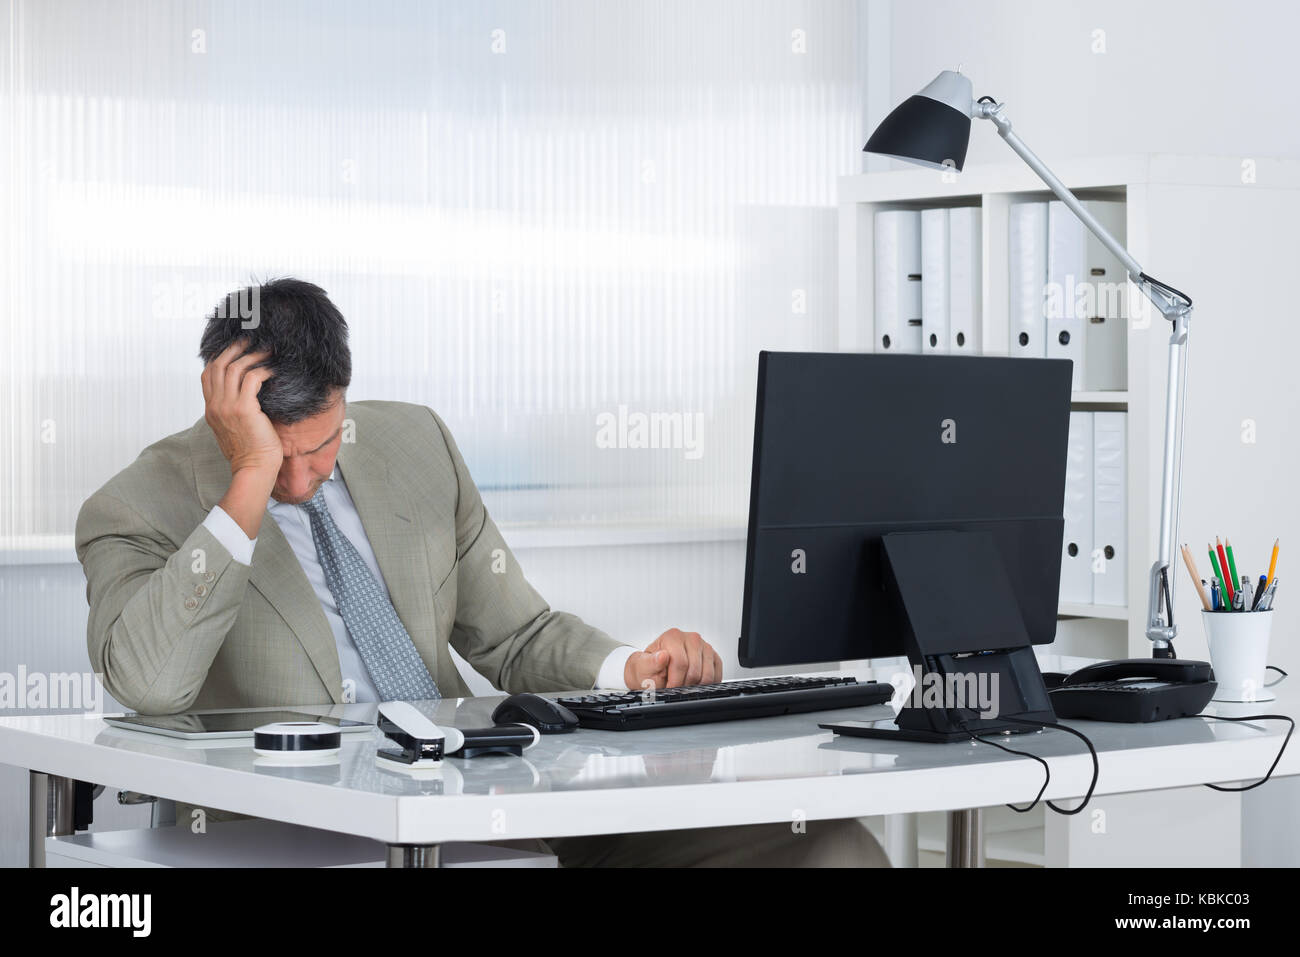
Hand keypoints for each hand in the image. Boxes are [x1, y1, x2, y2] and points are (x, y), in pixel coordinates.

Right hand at [201, 341, 280, 475]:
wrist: (254, 468)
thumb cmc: (251, 451)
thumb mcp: (233, 428)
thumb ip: (232, 410)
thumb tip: (246, 395)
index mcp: (211, 409)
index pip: (207, 374)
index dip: (219, 356)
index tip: (234, 348)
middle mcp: (215, 405)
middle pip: (218, 365)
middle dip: (234, 349)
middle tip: (250, 340)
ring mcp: (227, 406)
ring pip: (234, 368)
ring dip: (252, 356)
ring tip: (267, 351)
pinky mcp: (244, 409)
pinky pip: (252, 378)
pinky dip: (263, 370)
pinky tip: (273, 370)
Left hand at [624, 628, 722, 689]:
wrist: (653, 669)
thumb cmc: (649, 667)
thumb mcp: (643, 666)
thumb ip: (651, 662)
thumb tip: (662, 656)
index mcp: (673, 637)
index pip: (680, 663)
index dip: (675, 681)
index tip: (669, 688)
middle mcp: (691, 638)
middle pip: (695, 671)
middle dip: (684, 686)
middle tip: (675, 689)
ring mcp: (704, 646)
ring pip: (707, 675)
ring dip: (695, 687)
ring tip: (684, 686)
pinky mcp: (713, 657)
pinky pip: (716, 676)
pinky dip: (706, 685)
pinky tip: (694, 685)